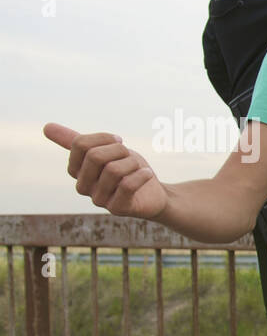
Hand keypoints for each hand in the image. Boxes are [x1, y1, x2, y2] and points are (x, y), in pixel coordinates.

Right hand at [44, 123, 167, 220]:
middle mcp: (83, 187)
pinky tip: (147, 173)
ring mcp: (99, 200)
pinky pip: (127, 186)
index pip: (80, 144)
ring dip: (132, 163)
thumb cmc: (127, 170)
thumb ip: (76, 141)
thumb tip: (45, 127)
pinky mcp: (117, 209)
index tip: (119, 141)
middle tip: (130, 156)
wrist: (153, 195)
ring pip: (113, 170)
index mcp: (77, 171)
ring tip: (139, 167)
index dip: (104, 138)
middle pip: (95, 156)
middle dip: (119, 151)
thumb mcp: (104, 151)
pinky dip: (140, 175)